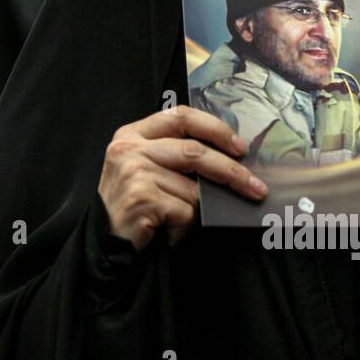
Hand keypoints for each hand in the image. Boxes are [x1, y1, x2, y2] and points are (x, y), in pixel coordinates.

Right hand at [97, 106, 266, 250]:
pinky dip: (184, 227)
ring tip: (180, 219)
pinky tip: (169, 231)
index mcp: (133, 134)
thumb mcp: (146, 168)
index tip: (240, 148)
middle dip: (231, 172)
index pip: (180, 116)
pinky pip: (184, 211)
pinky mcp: (141, 198)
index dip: (215, 129)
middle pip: (194, 152)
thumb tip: (229, 157)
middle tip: (255, 187)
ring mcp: (134, 172)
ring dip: (195, 210)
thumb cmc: (133, 205)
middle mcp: (130, 148)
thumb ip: (174, 155)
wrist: (105, 242)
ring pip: (192, 188)